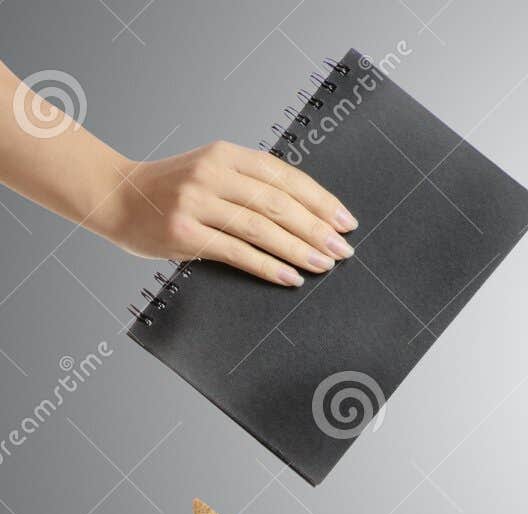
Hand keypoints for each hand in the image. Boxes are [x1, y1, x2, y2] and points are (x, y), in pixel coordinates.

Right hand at [98, 141, 356, 285]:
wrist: (114, 196)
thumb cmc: (172, 189)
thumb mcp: (211, 171)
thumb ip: (250, 183)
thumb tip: (309, 215)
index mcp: (225, 154)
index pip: (284, 176)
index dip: (320, 200)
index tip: (346, 221)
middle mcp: (211, 173)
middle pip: (278, 203)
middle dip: (317, 229)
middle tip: (343, 250)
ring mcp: (195, 202)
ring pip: (261, 228)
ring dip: (299, 250)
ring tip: (325, 265)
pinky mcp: (184, 232)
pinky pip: (237, 252)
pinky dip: (269, 267)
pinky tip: (292, 277)